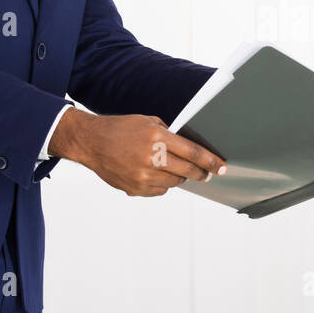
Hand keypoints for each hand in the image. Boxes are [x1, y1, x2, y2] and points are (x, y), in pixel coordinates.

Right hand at [48, 108, 225, 195]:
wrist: (91, 142)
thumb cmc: (120, 129)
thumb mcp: (147, 122)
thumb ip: (169, 134)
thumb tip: (190, 148)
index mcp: (156, 137)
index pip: (193, 152)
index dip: (211, 161)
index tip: (222, 167)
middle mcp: (151, 157)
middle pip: (187, 170)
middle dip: (202, 172)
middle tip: (208, 173)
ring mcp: (142, 176)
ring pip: (175, 181)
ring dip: (179, 176)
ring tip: (169, 166)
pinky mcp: (135, 189)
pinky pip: (160, 190)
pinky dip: (162, 183)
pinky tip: (153, 173)